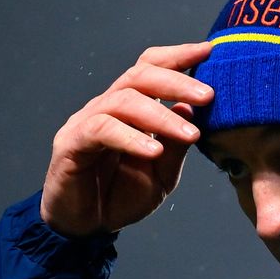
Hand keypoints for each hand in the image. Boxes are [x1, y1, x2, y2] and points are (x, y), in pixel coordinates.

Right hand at [40, 42, 213, 236]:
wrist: (86, 226)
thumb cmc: (121, 196)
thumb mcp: (162, 174)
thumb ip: (177, 145)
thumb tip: (191, 108)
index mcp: (130, 108)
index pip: (151, 69)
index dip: (177, 56)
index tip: (208, 51)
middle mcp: (108, 107)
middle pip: (140, 76)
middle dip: (176, 82)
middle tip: (208, 95)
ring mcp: (87, 122)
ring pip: (124, 101)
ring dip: (160, 115)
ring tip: (189, 132)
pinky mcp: (71, 143)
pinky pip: (101, 130)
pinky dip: (131, 138)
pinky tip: (153, 150)